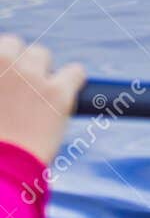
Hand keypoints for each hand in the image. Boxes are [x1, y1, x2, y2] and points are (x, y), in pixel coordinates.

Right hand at [0, 36, 85, 165]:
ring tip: (39, 93)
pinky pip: (74, 72)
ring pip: (41, 55)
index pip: (0, 47)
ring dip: (41, 69)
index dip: (4, 63)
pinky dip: (73, 79)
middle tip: (19, 88)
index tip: (6, 78)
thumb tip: (8, 93)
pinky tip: (68, 90)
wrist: (0, 171)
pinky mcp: (58, 93)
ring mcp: (32, 77)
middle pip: (16, 46)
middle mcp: (4, 63)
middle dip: (19, 63)